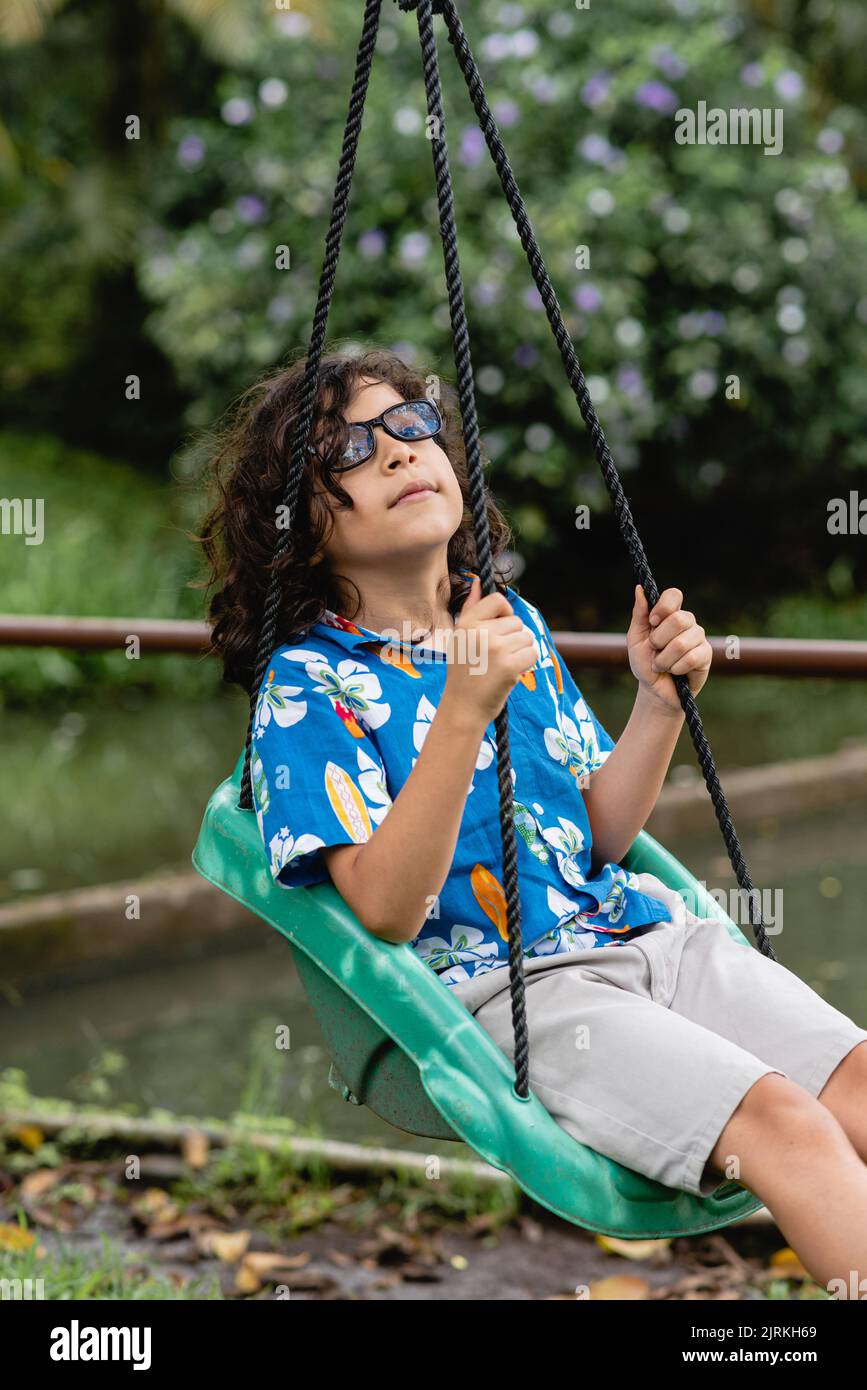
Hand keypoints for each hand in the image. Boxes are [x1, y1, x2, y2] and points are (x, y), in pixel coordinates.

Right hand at [442, 574, 537, 726]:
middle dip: (513, 639)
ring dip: (520, 652)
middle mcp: (480, 633)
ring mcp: (495, 648)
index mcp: (466, 624)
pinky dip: (526, 664)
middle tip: (496, 658)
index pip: (498, 600)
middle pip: (516, 622)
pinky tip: (510, 674)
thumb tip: (478, 581)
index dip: (505, 612)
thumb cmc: (463, 673)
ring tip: (502, 666)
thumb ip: (471, 609)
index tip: (501, 628)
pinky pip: (532, 653)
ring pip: (526, 637)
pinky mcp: (509, 665)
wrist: (463, 708)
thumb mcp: (460, 639)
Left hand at [627, 584, 712, 710]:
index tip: (653, 621)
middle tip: (654, 650)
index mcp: (669, 615)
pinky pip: (691, 658)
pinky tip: (675, 672)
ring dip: (665, 659)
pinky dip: (676, 668)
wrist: (655, 690)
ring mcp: (698, 638)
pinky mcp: (706, 655)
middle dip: (659, 640)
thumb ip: (639, 615)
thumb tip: (639, 589)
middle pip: (678, 619)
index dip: (664, 606)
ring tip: (661, 666)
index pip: (674, 595)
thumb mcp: (636, 639)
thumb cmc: (645, 663)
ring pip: (682, 642)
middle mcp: (687, 622)